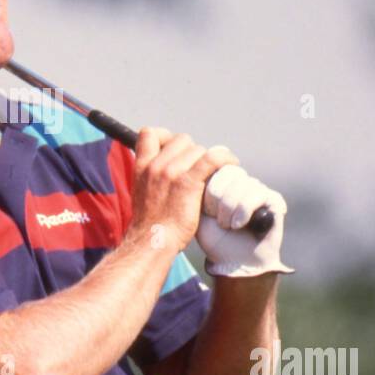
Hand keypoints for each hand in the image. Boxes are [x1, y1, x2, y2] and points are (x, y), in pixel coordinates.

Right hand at [128, 128, 238, 253]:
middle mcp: (155, 165)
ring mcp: (171, 172)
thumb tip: (169, 168)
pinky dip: (225, 158)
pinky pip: (212, 159)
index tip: (176, 150)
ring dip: (207, 159)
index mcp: (142, 167)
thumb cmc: (151, 223)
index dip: (166, 137)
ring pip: (197, 149)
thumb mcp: (142, 192)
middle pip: (181, 140)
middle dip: (192, 151)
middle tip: (199, 169)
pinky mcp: (188, 182)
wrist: (152, 240)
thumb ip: (152, 177)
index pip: (149, 133)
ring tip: (214, 172)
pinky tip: (232, 164)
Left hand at [196, 165, 294, 277]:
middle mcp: (242, 180)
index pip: (216, 165)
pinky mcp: (273, 200)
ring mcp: (258, 189)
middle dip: (219, 201)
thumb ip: (198, 186)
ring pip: (242, 184)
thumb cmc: (214, 237)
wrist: (234, 261)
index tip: (208, 212)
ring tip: (230, 226)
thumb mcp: (197, 210)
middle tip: (220, 221)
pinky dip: (244, 211)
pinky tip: (241, 224)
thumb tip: (202, 161)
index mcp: (223, 179)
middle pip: (229, 173)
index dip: (210, 191)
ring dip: (231, 210)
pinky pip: (257, 194)